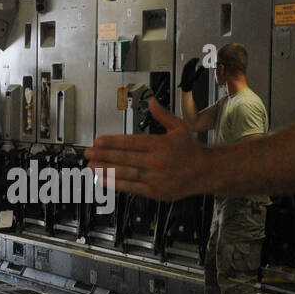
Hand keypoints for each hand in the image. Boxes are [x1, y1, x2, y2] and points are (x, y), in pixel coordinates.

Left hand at [85, 98, 208, 200]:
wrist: (206, 172)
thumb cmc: (191, 151)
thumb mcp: (179, 128)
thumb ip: (162, 115)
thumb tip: (152, 102)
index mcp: (160, 144)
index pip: (132, 142)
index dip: (113, 142)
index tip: (99, 141)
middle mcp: (157, 161)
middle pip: (125, 158)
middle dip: (104, 155)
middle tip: (88, 152)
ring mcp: (155, 178)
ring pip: (125, 173)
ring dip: (106, 170)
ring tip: (91, 166)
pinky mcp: (154, 191)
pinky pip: (131, 187)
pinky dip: (116, 184)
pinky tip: (103, 180)